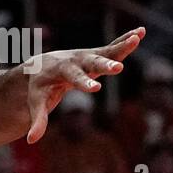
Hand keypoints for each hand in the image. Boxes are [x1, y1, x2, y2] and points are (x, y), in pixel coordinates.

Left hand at [23, 27, 144, 142]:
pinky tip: (141, 32)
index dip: (83, 83)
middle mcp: (75, 61)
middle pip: (91, 63)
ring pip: (106, 51)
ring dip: (121, 45)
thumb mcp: (36, 102)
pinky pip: (113, 47)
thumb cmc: (39, 86)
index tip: (95, 89)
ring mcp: (87, 56)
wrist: (39, 65)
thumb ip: (37, 120)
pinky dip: (126, 39)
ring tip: (137, 38)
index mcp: (60, 72)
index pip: (73, 78)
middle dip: (104, 65)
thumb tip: (30, 140)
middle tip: (118, 68)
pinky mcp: (96, 54)